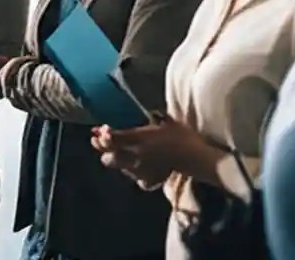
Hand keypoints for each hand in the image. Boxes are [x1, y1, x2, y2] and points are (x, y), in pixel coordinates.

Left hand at [91, 115, 211, 185]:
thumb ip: (153, 118)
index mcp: (136, 139)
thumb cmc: (181, 135)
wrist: (194, 158)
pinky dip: (137, 175)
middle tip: (108, 145)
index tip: (99, 131)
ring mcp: (139, 171)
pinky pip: (137, 179)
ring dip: (121, 163)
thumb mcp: (166, 121)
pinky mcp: (148, 181)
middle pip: (107, 160)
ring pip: (121, 169)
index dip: (101, 136)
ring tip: (129, 155)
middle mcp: (133, 156)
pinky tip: (142, 169)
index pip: (109, 140)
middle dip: (105, 153)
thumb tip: (151, 113)